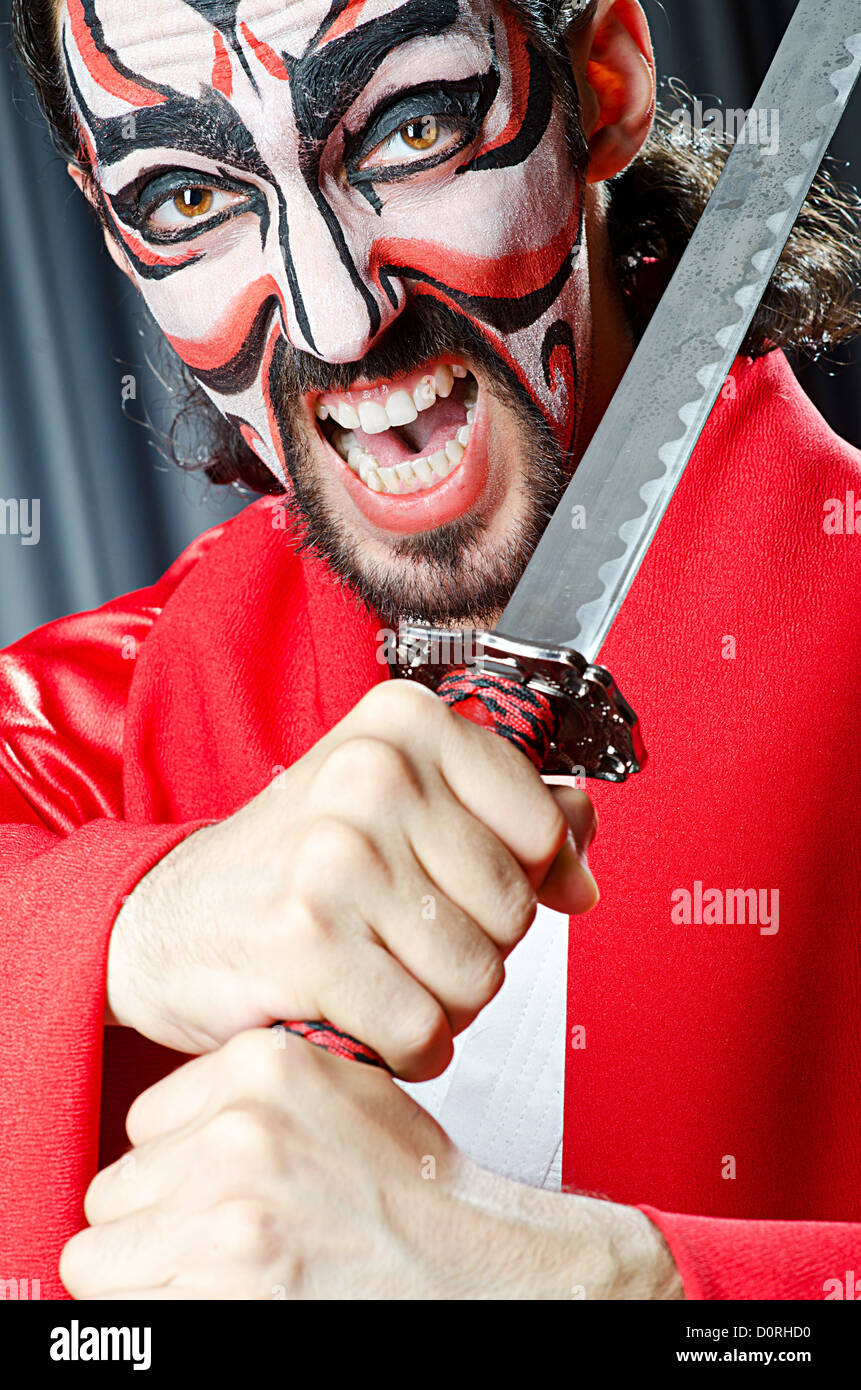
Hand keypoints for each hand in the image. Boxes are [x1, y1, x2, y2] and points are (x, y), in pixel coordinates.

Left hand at [61, 1029, 682, 1300]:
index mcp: (261, 1064)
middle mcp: (236, 1130)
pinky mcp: (221, 1290)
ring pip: (100, 1254)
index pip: (143, 1121)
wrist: (471, 1263)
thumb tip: (162, 1129)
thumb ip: (246, 1089)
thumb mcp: (335, 1089)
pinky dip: (157, 1314)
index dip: (175, 1162)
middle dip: (155, 1219)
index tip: (212, 1185)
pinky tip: (216, 1299)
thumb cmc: (411, 1186)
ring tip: (212, 1274)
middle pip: (116, 1187)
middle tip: (217, 1238)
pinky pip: (123, 1311)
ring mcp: (224, 1213)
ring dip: (146, 1272)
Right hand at [107, 679, 597, 1075]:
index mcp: (406, 722)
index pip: (545, 825)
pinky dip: (408, 1049)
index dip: (528, 877)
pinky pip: (424, 1030)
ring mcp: (338, 856)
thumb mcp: (400, 803)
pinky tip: (367, 1019)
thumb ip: (506, 814)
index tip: (475, 886)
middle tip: (411, 939)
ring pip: (479, 977)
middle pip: (515, 909)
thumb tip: (583, 862)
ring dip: (444, 1004)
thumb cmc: (296, 862)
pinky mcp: (308, 942)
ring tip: (387, 975)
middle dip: (477, 947)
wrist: (168, 917)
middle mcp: (372, 774)